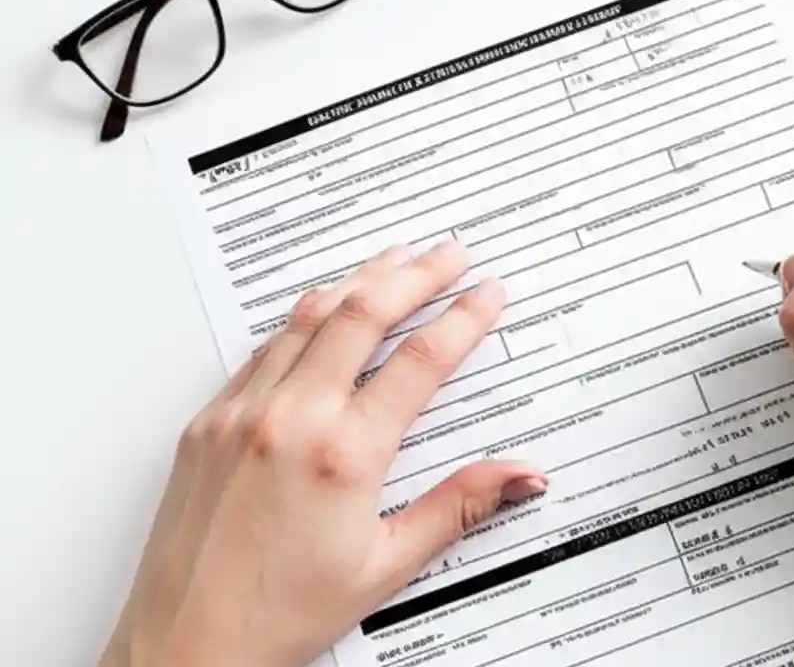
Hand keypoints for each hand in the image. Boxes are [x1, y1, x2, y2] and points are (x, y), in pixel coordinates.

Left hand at [100, 242, 547, 666]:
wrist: (185, 645)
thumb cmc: (277, 614)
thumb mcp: (386, 564)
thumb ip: (459, 506)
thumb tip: (521, 476)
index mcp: (343, 456)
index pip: (420, 362)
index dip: (463, 317)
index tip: (486, 293)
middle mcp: (289, 420)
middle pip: (363, 314)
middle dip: (415, 273)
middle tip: (449, 252)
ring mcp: (241, 414)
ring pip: (308, 317)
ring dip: (358, 280)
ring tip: (393, 258)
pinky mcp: (208, 422)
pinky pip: (263, 348)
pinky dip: (303, 317)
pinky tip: (322, 307)